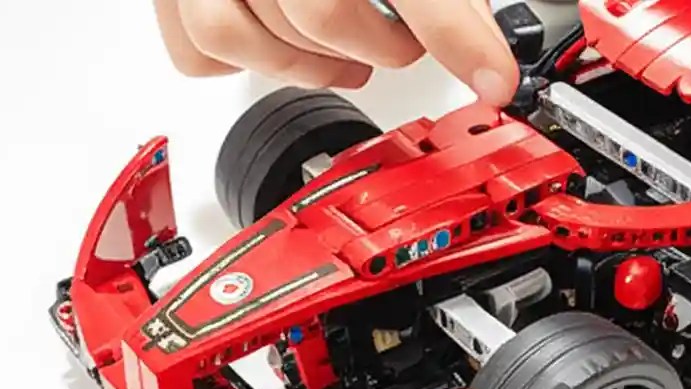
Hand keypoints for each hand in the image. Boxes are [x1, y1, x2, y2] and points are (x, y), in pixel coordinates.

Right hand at [152, 0, 519, 105]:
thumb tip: (482, 32)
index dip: (454, 31)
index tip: (491, 73)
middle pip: (322, 13)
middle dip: (379, 46)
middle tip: (405, 43)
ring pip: (244, 36)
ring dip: (310, 64)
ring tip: (351, 55)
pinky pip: (199, 47)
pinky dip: (239, 59)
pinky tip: (274, 41)